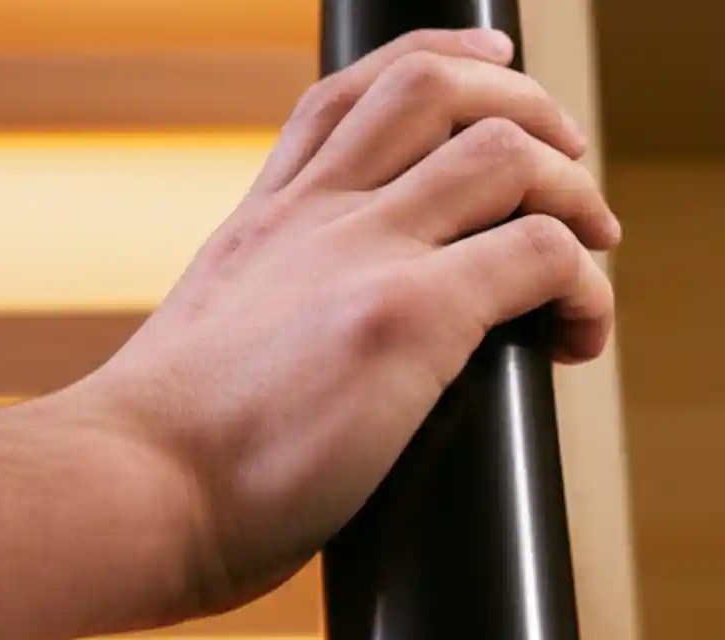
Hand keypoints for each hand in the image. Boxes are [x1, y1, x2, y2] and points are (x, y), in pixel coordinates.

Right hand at [64, 28, 620, 626]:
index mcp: (264, 221)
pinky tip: (575, 336)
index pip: (348, 95)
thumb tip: (319, 358)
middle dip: (527, 105)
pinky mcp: (405, 317)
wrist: (131, 494)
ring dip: (571, 186)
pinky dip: (583, 285)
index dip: (435, 60)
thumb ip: (266, 318)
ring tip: (592, 239)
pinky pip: (538, 256)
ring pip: (502, 149)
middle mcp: (312, 216)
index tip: (490, 72)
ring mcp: (359, 254)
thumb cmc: (165, 455)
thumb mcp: (210, 346)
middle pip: (434, 85)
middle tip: (569, 159)